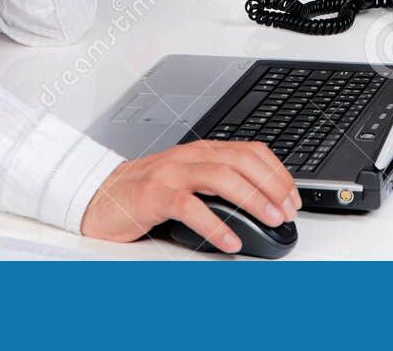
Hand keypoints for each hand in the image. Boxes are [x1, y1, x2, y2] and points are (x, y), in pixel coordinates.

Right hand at [80, 142, 300, 252]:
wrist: (99, 197)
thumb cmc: (146, 193)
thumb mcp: (188, 182)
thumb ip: (218, 185)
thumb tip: (261, 205)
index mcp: (201, 151)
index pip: (250, 150)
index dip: (277, 171)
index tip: (293, 196)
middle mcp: (189, 156)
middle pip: (241, 160)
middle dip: (271, 184)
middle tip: (287, 210)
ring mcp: (171, 173)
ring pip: (220, 176)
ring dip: (252, 198)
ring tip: (269, 219)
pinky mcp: (154, 195)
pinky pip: (190, 206)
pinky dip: (215, 224)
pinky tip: (230, 240)